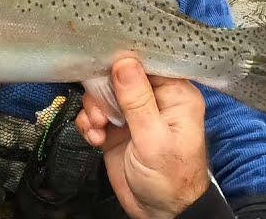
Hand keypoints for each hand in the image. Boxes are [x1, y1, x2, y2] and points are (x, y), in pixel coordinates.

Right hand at [76, 57, 210, 218]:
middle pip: (120, 75)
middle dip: (103, 92)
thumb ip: (137, 101)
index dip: (125, 62)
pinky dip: (90, 125)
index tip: (106, 67)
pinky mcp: (117, 128)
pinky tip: (96, 139)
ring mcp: (135, 113)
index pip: (149, 63)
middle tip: (101, 113)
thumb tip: (124, 62)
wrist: (159, 214)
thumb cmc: (171, 180)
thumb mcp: (153, 140)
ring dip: (94, 111)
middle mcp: (155, 99)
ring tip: (98, 130)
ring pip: (103, 94)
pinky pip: (95, 114)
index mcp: (175, 95)